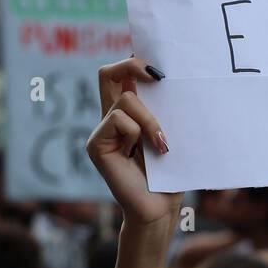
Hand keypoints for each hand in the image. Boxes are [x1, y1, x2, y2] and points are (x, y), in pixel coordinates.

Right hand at [86, 58, 181, 225]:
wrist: (161, 208)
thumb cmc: (172, 173)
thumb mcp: (173, 133)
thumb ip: (166, 108)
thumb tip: (169, 75)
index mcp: (130, 113)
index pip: (124, 74)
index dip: (136, 60)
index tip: (162, 63)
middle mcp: (112, 117)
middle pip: (108, 73)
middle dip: (132, 64)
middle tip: (158, 75)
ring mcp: (101, 131)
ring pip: (127, 99)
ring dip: (151, 118)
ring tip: (163, 143)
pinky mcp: (95, 145)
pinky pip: (119, 120)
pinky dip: (139, 132)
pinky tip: (149, 153)